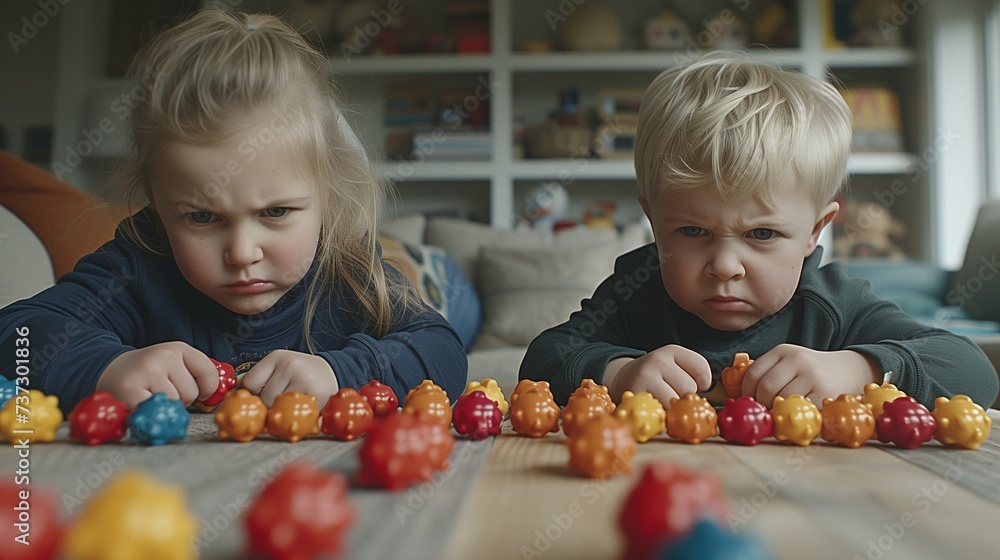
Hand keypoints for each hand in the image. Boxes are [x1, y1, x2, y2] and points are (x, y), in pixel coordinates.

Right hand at [96, 341, 218, 408]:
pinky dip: (152, 413)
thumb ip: (195, 375)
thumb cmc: (147, 373)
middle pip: (191, 392)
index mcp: (178, 348)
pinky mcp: (131, 389)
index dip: (206, 389)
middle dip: (181, 400)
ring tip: (150, 396)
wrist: (109, 370)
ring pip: (174, 404)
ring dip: (165, 407)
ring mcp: (147, 371)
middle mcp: (164, 356)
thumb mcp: (173, 364)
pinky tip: (143, 404)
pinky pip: (155, 411)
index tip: (198, 392)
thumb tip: (215, 395)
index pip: (209, 372)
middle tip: (162, 392)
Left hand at [240, 350, 338, 406]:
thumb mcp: (278, 368)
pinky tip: (302, 410)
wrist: (331, 371)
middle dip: (270, 406)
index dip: (255, 393)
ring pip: (280, 409)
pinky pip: (296, 415)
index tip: (266, 392)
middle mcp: (290, 365)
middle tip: (283, 400)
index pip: (250, 384)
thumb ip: (259, 381)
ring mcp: (304, 379)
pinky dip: (297, 417)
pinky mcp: (316, 394)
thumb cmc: (298, 374)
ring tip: (293, 404)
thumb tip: (233, 403)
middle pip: (265, 399)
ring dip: (284, 413)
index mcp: (276, 357)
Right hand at [603, 345, 711, 408]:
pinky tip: (657, 409)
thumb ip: (695, 376)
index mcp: (672, 351)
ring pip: (675, 402)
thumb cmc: (658, 376)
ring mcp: (645, 376)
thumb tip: (704, 400)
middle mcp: (658, 359)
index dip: (703, 382)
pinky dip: (662, 416)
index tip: (694, 384)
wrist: (624, 378)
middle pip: (689, 388)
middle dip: (685, 396)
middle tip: (673, 393)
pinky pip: (660, 412)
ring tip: (664, 401)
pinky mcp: (636, 393)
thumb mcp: (675, 366)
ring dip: (673, 408)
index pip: (701, 367)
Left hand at [741, 344, 881, 408]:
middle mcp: (797, 360)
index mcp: (783, 351)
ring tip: (781, 414)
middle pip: (766, 388)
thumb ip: (768, 373)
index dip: (746, 392)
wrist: (850, 369)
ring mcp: (812, 376)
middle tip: (765, 412)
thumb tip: (740, 397)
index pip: (753, 373)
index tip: (749, 403)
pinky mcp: (825, 393)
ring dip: (778, 412)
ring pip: (782, 400)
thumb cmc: (811, 371)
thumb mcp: (789, 363)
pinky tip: (797, 416)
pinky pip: (801, 410)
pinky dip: (795, 416)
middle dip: (761, 404)